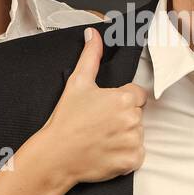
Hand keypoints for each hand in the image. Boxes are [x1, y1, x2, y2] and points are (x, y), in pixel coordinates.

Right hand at [37, 28, 146, 184]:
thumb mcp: (77, 83)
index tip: (105, 109)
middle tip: (100, 125)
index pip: (137, 95)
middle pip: (137, 115)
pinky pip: (137, 155)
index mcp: (124, 98)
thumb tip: (93, 33)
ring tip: (101, 139)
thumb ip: (91, 56)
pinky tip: (107, 152)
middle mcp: (132, 119)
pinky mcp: (132, 160)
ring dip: (124, 137)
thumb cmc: (66, 119)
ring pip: (137, 135)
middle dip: (123, 119)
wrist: (56, 155)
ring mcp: (133, 141)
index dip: (121, 101)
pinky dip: (125, 156)